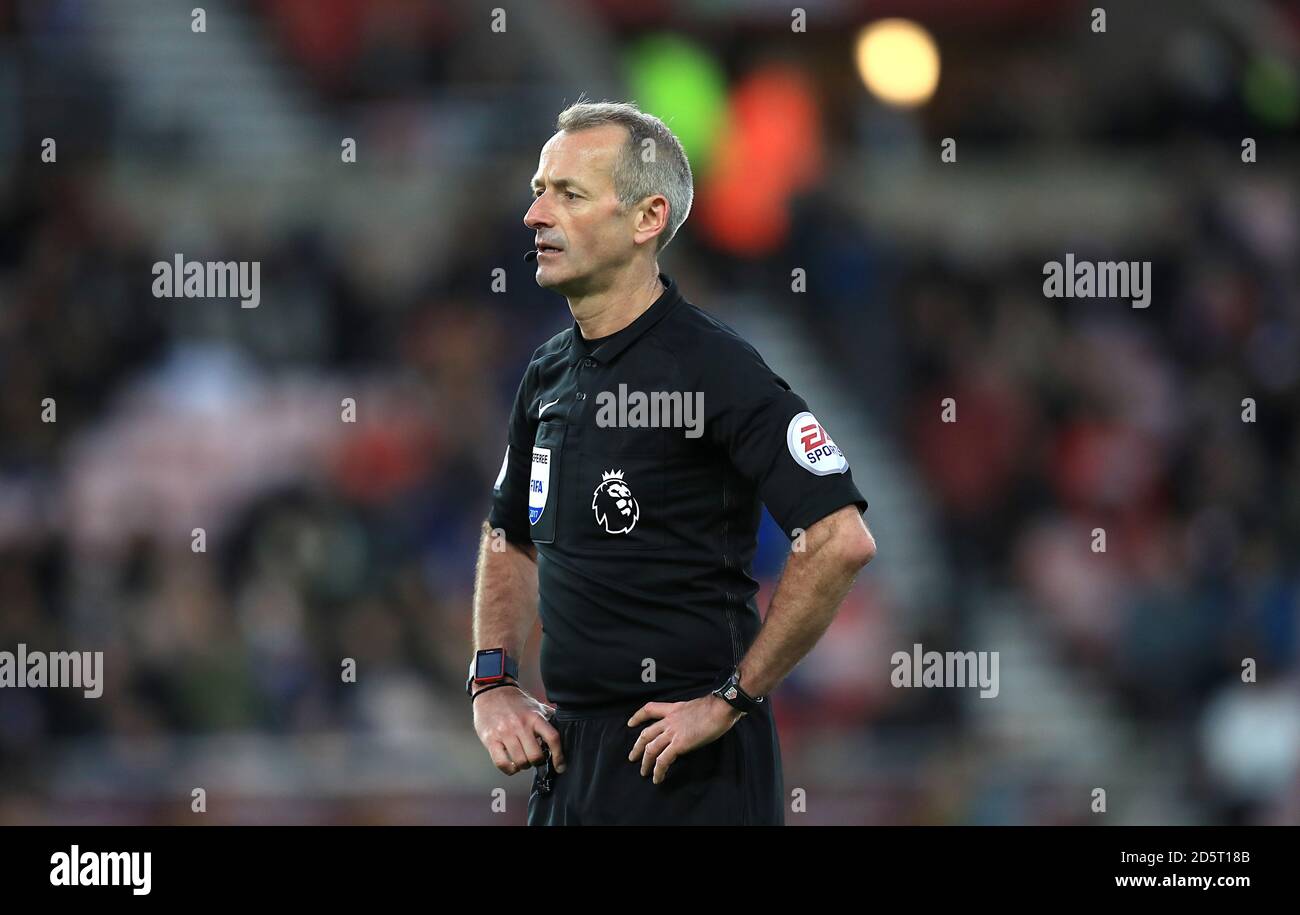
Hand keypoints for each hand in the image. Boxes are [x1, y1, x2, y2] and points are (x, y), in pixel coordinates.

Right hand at [473, 683, 565, 775]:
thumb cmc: (515, 701)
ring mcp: (504, 733)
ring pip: (520, 761)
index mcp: (534, 717)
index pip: (552, 738)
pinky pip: (502, 763)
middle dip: (537, 761)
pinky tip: (512, 765)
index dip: (559, 756)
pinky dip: (509, 769)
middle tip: (535, 759)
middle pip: (535, 755)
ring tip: (523, 760)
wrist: (492, 691)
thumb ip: (549, 718)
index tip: (560, 766)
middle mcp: (520, 725)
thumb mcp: (535, 706)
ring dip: (524, 765)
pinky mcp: (490, 740)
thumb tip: (565, 729)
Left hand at [626, 694, 742, 783]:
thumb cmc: (717, 706)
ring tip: (643, 772)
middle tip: (632, 757)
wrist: (721, 708)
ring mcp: (673, 732)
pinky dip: (658, 771)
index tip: (630, 723)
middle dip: (637, 747)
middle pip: (646, 734)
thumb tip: (692, 723)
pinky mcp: (679, 744)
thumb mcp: (696, 707)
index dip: (638, 716)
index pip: (649, 709)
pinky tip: (657, 778)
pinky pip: (663, 760)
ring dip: (645, 762)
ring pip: (651, 749)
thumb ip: (689, 715)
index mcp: (673, 709)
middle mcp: (669, 720)